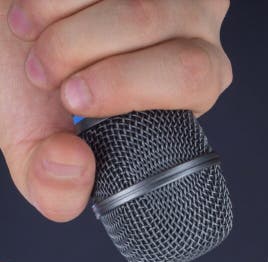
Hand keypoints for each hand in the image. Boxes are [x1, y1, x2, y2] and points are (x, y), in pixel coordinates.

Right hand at [0, 0, 232, 220]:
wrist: (2, 23)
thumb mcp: (36, 143)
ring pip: (141, 7)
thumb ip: (54, 186)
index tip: (70, 99)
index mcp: (190, 86)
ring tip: (32, 42)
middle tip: (46, 77)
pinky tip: (34, 12)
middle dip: (99, 64)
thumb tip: (76, 165)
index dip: (128, 89)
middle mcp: (196, 34)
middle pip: (178, 51)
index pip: (196, 83)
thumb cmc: (30, 79)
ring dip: (68, 31)